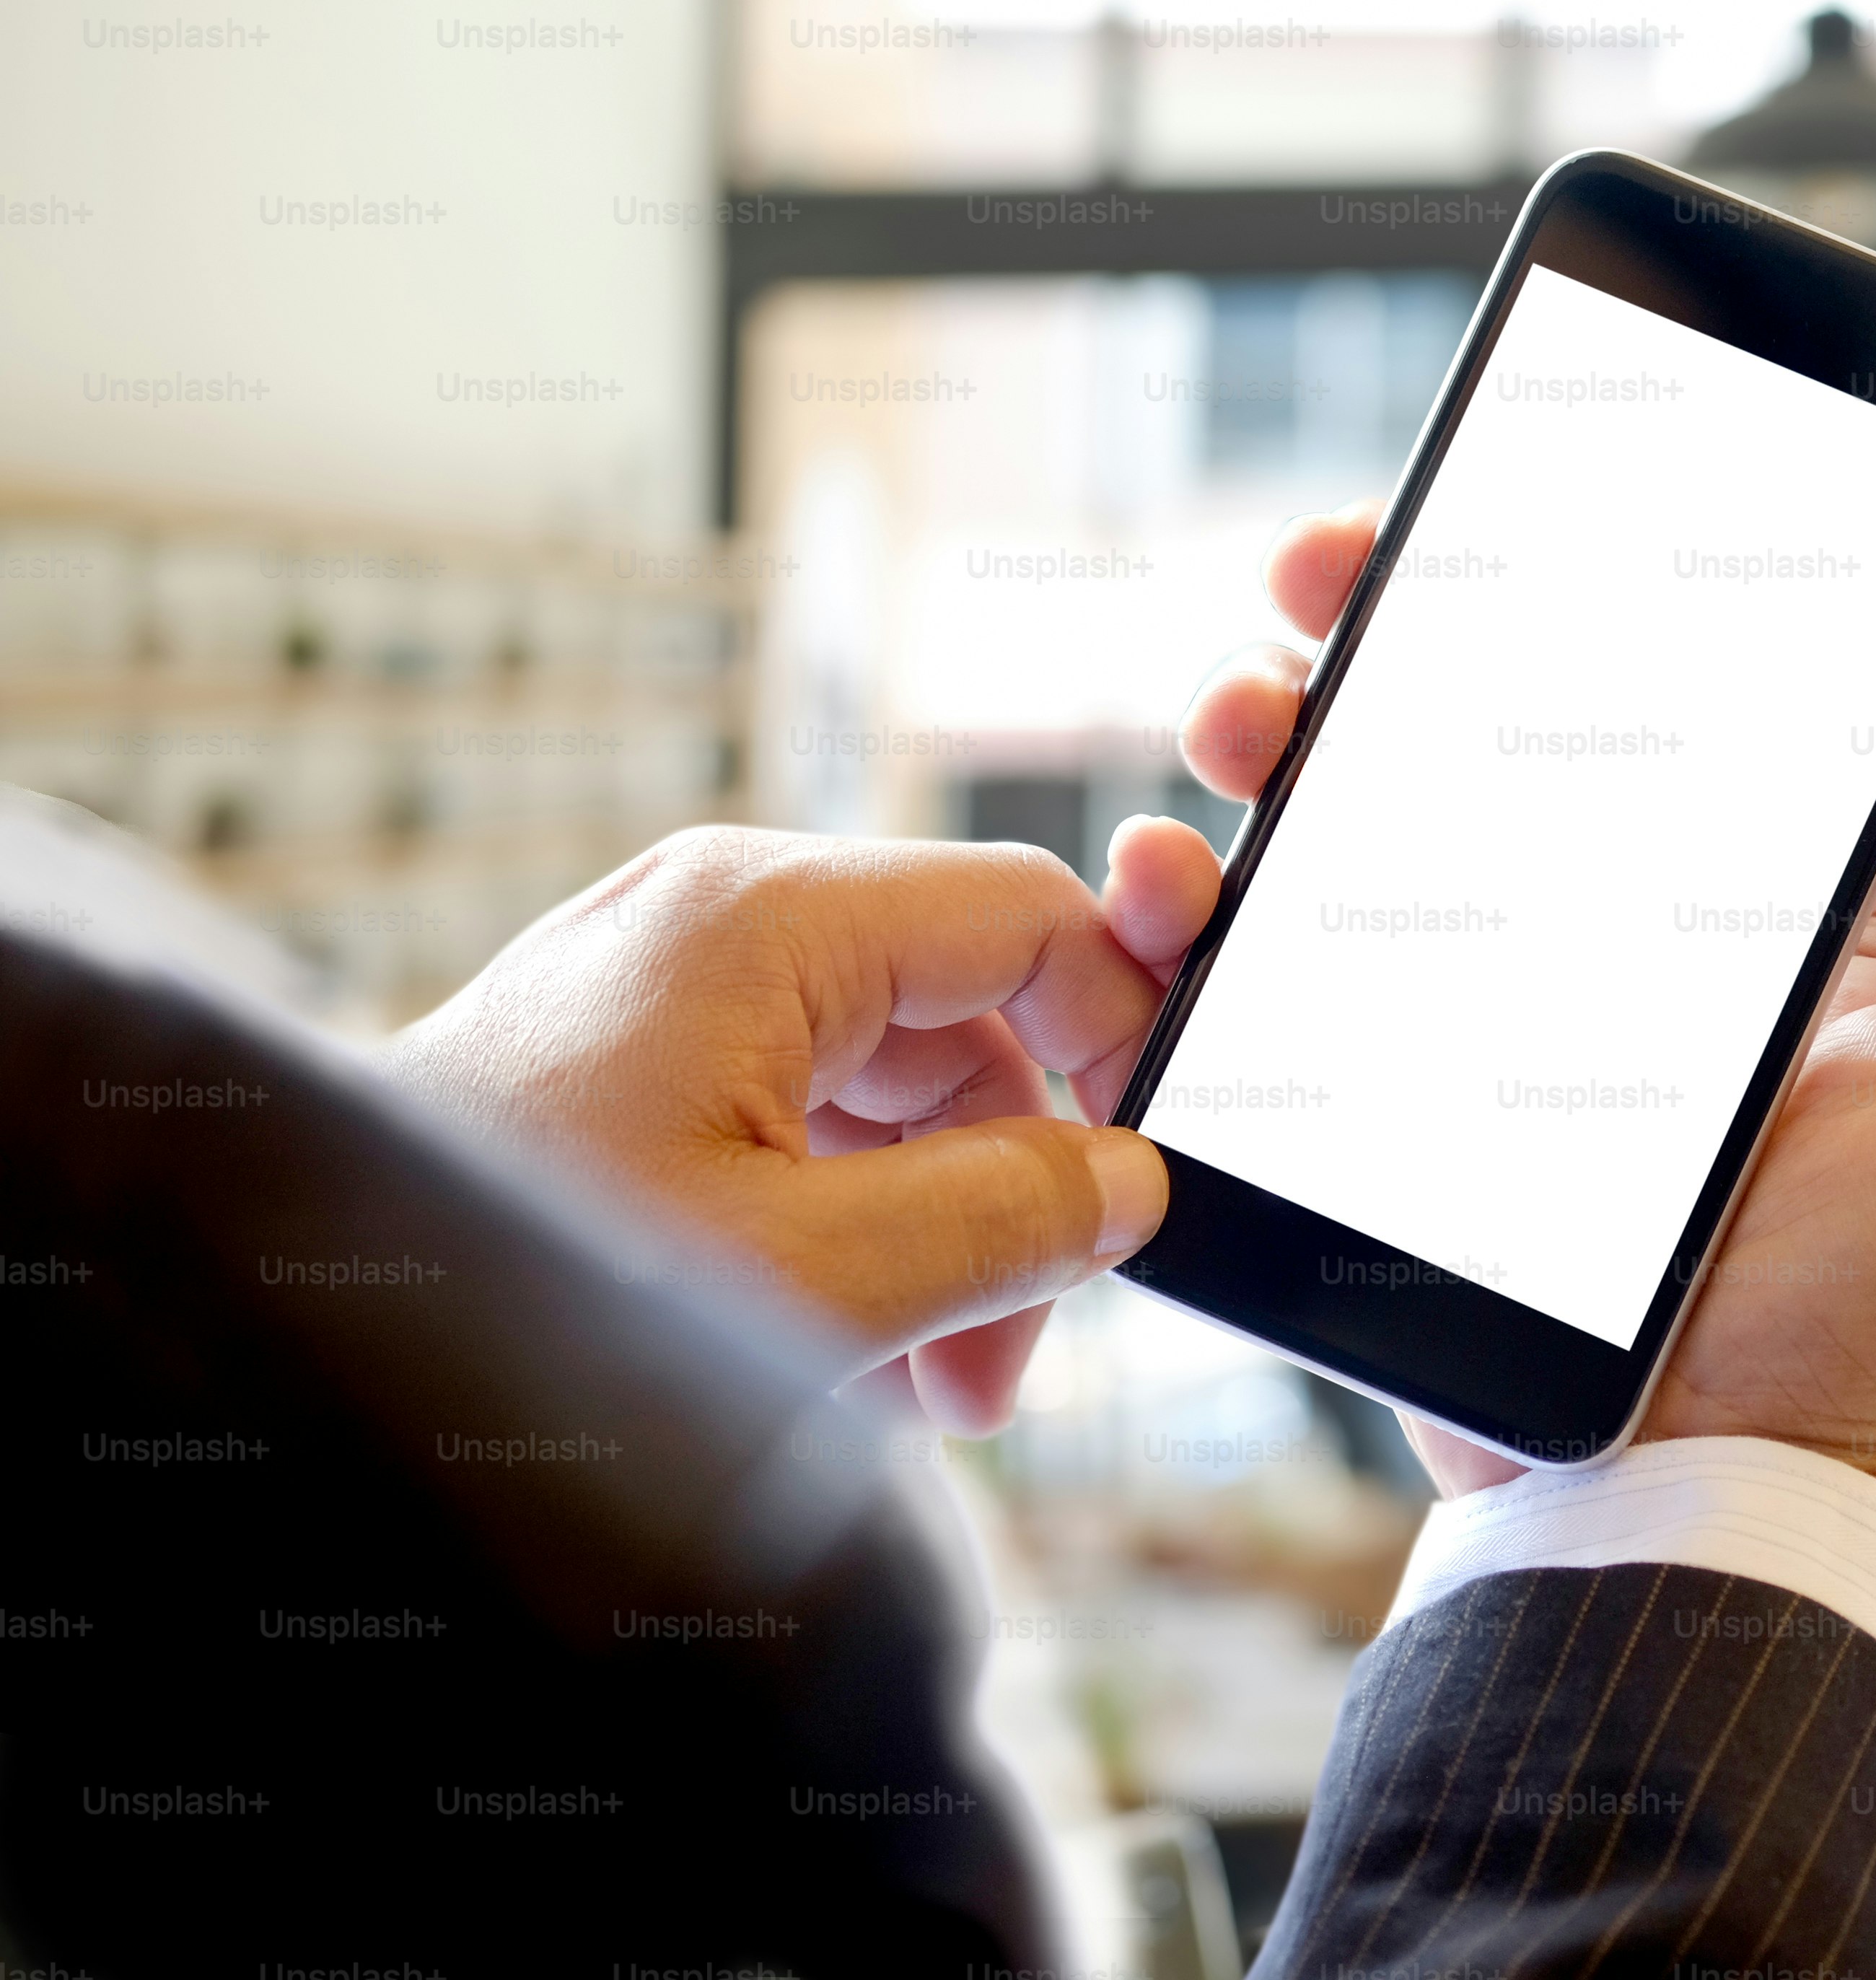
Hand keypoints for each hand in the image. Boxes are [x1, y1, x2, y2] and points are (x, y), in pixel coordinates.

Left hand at [387, 824, 1220, 1433]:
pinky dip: (836, 1235)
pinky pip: (789, 1125)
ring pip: (881, 1089)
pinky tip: (826, 1359)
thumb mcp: (818, 1278)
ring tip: (909, 1397)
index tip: (1148, 1179)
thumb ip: (1007, 1219)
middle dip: (1009, 1193)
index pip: (1030, 917)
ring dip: (928, 1240)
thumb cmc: (522, 1300)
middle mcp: (711, 923)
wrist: (288, 1356)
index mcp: (766, 920)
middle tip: (996, 1369)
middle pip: (964, 1019)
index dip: (1121, 1035)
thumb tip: (1129, 1185)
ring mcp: (653, 990)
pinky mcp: (612, 1068)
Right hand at [1176, 501, 1875, 1548]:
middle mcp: (1637, 929)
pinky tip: (1175, 877)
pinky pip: (1286, 979)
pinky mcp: (1400, 1102)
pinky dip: (1207, 914)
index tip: (1525, 478)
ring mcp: (1506, 1010)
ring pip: (1373, 822)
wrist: (1726, 1506)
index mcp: (1792, 899)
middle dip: (1396, 619)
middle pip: (1500, 719)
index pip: (1693, 682)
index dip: (1605, 565)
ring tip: (1244, 712)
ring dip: (1284, 736)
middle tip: (1322, 565)